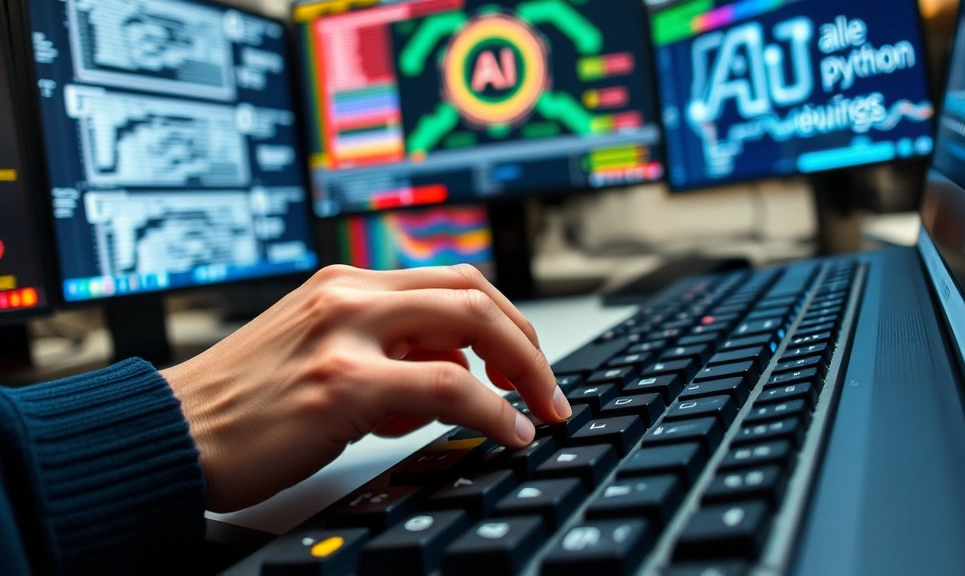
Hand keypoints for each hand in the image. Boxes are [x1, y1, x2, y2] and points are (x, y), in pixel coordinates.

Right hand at [161, 265, 571, 511]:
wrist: (173, 433)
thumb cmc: (246, 402)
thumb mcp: (321, 352)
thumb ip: (387, 348)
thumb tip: (456, 371)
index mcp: (345, 284)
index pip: (450, 280)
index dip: (503, 317)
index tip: (523, 358)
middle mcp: (348, 296)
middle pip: (472, 292)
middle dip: (526, 341)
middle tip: (548, 386)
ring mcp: (345, 335)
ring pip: (470, 327)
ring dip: (521, 372)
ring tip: (533, 414)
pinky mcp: (341, 384)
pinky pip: (448, 386)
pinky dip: (493, 410)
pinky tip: (508, 431)